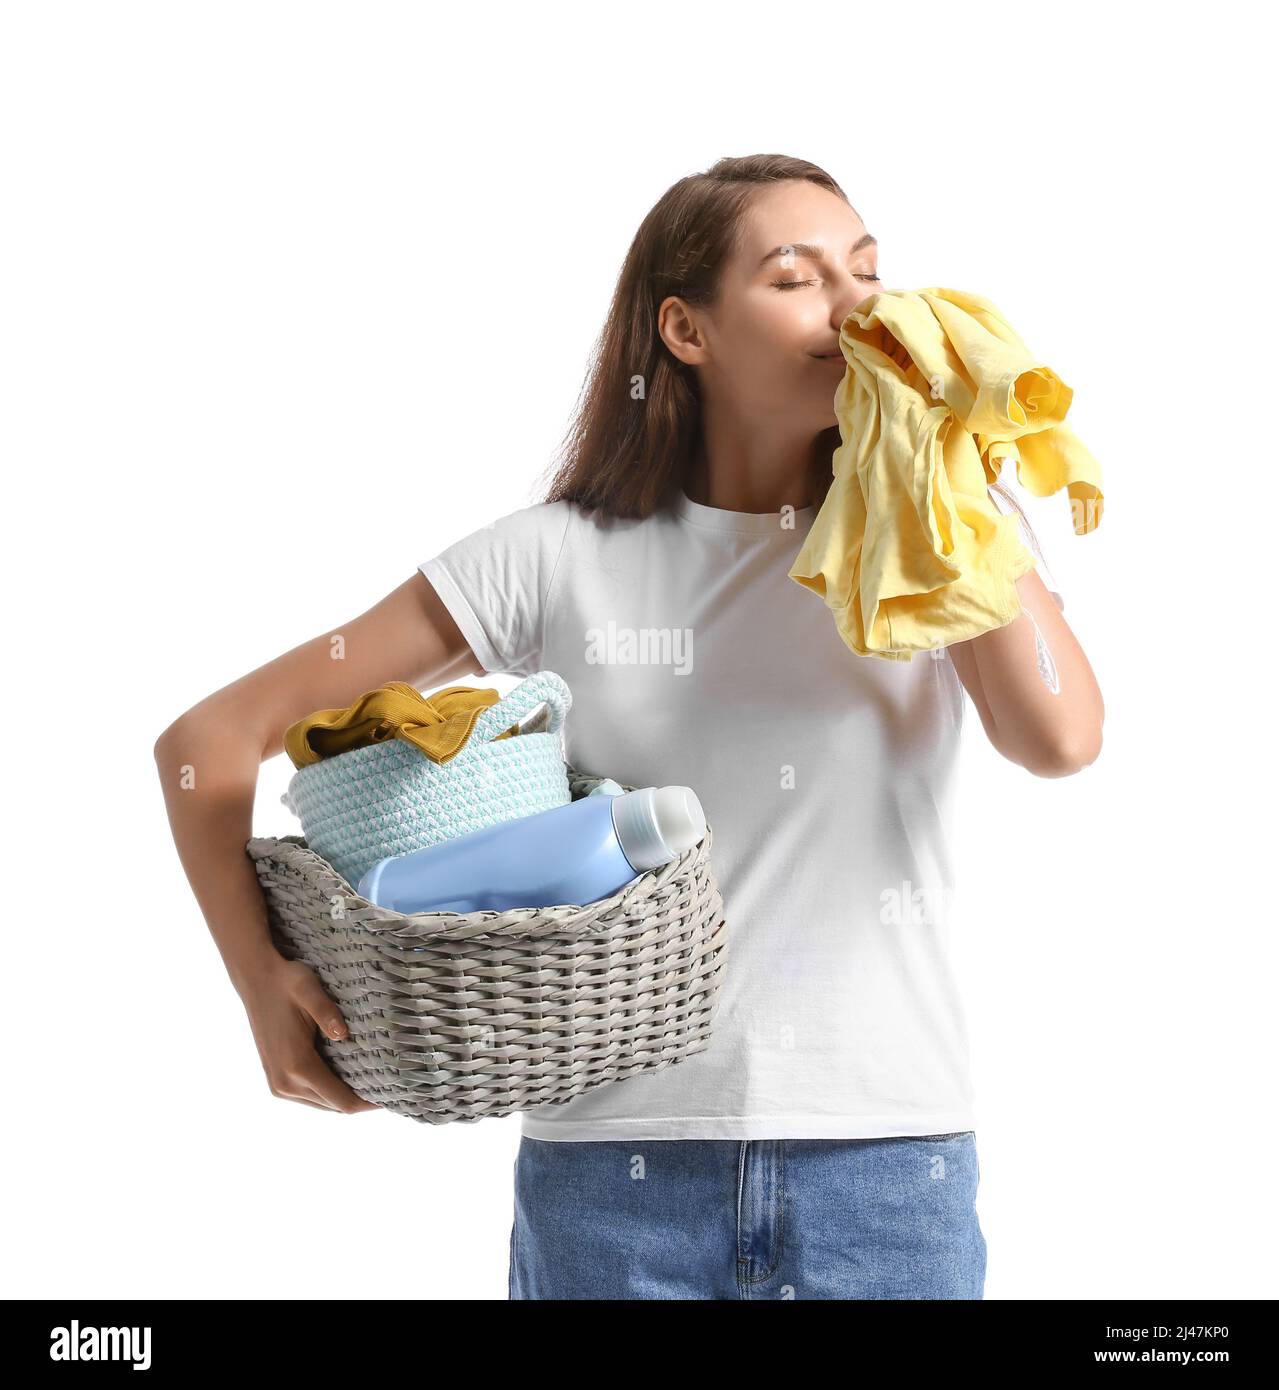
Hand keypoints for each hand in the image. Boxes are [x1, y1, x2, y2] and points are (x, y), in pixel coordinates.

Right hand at [240, 955, 379, 1113]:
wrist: (256, 980)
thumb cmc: (286, 982)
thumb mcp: (309, 989)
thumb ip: (327, 1013)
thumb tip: (344, 1036)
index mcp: (297, 1066)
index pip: (341, 1101)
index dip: (368, 1103)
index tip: (392, 1095)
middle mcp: (285, 1083)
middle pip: (334, 1107)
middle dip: (361, 1099)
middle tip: (388, 1086)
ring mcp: (278, 1084)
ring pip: (322, 1104)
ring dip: (345, 1096)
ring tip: (372, 1081)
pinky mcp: (276, 1080)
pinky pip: (310, 1096)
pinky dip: (329, 1091)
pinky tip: (347, 1075)